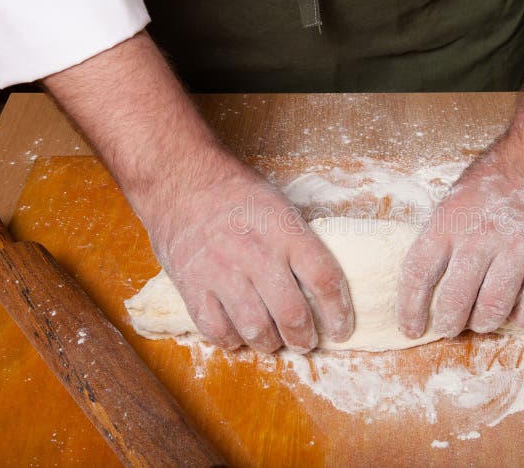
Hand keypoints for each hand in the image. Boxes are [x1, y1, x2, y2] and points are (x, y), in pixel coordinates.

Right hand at [144, 164, 353, 351]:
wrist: (180, 180)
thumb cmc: (237, 195)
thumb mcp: (279, 207)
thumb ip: (300, 244)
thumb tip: (323, 287)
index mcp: (285, 231)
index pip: (324, 279)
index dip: (338, 312)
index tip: (342, 329)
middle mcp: (256, 253)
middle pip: (292, 313)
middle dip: (304, 338)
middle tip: (306, 342)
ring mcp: (222, 272)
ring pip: (256, 329)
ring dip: (270, 343)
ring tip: (273, 340)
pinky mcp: (192, 286)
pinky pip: (217, 330)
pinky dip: (232, 340)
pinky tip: (239, 335)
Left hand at [396, 137, 523, 336]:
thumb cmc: (494, 180)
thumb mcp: (454, 199)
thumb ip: (441, 236)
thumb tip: (424, 284)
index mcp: (448, 221)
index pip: (418, 274)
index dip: (409, 308)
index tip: (409, 328)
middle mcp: (479, 236)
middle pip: (454, 299)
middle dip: (447, 323)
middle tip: (448, 328)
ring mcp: (517, 248)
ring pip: (492, 308)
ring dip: (483, 323)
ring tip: (480, 322)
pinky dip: (523, 319)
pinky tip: (516, 316)